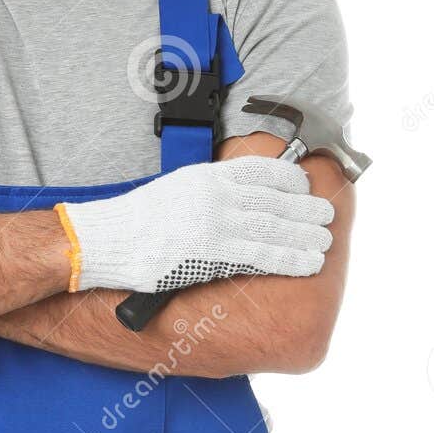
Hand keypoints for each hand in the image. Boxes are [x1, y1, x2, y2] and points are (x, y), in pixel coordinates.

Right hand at [56, 157, 334, 293]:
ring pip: (275, 225)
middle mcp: (215, 195)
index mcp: (206, 176)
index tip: (305, 187)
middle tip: (326, 216)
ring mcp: (215, 223)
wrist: (107, 240)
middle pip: (275, 198)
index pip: (260, 170)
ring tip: (324, 241)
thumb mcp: (176, 190)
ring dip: (305, 234)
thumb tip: (238, 201)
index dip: (290, 179)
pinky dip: (290, 258)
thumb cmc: (136, 221)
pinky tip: (308, 262)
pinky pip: (262, 254)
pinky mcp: (212, 252)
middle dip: (305, 208)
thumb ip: (208, 192)